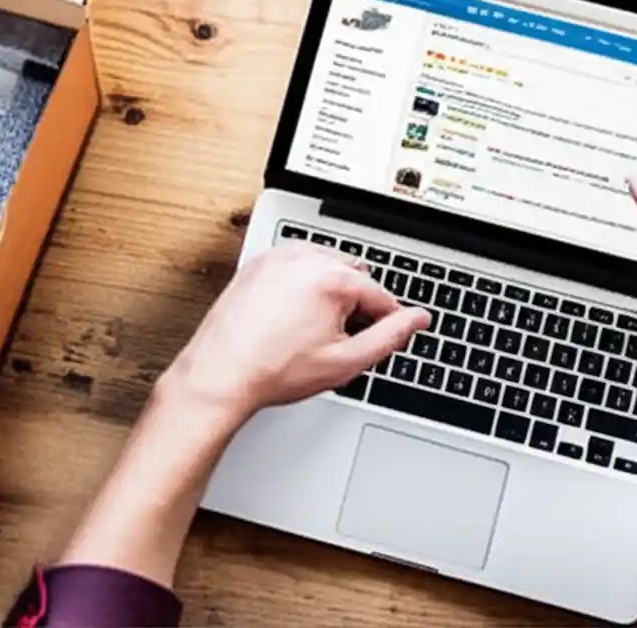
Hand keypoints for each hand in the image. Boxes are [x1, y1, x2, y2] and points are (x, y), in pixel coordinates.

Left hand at [157, 241, 429, 425]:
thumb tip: (417, 319)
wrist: (219, 375)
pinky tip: (290, 321)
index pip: (380, 295)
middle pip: (352, 279)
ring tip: (310, 334)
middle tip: (338, 343)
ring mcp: (276, 259)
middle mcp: (303, 259)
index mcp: (330, 278)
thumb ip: (390, 337)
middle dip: (353, 307)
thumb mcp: (345, 361)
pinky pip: (294, 270)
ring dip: (327, 295)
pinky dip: (300, 289)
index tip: (378, 340)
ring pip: (323, 271)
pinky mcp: (256, 266)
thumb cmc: (271, 370)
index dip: (385, 323)